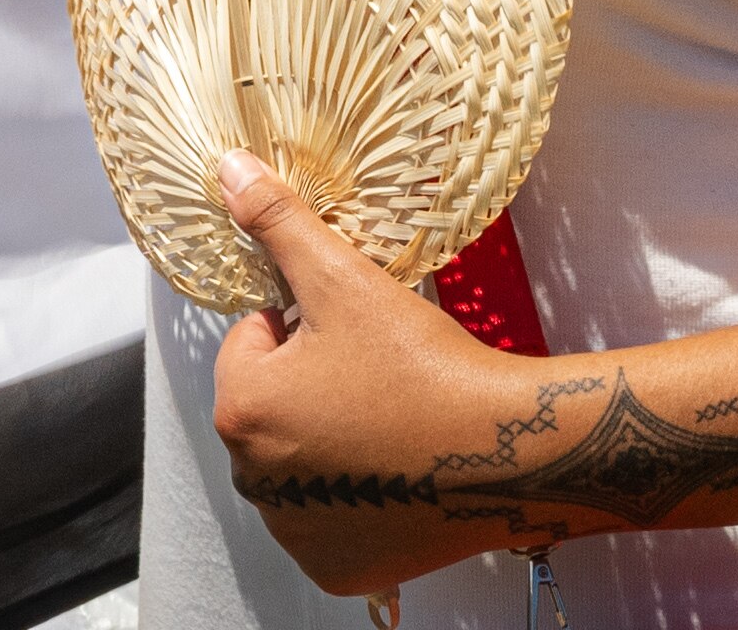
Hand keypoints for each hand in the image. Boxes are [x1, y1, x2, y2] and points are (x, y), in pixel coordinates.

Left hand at [210, 155, 563, 595]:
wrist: (509, 450)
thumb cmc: (426, 366)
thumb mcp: (346, 281)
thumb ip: (280, 225)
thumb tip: (228, 171)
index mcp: (241, 409)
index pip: (253, 342)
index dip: (306, 326)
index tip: (359, 334)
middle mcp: (252, 481)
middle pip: (273, 404)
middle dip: (314, 384)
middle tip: (381, 375)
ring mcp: (294, 532)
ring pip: (300, 459)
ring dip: (332, 438)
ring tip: (395, 420)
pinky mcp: (338, 567)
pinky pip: (330, 517)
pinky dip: (357, 495)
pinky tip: (399, 470)